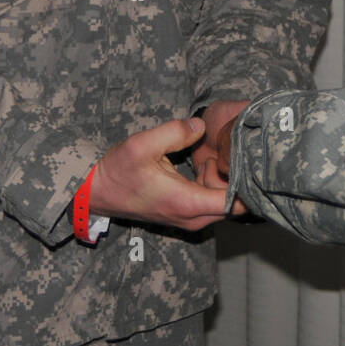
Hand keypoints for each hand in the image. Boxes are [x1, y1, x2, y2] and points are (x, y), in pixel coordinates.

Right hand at [89, 118, 229, 231]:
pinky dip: (213, 184)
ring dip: (223, 179)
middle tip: (224, 151)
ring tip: (209, 155)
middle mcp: (192, 217)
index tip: (243, 159)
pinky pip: (212, 201)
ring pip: (223, 201)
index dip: (245, 181)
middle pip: (234, 202)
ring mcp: (189, 219)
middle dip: (235, 177)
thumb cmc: (119, 171)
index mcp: (186, 203)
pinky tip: (200, 164)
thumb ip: (175, 132)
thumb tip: (201, 126)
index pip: (234, 203)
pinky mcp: (185, 215)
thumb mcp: (142, 144)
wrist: (99, 192)